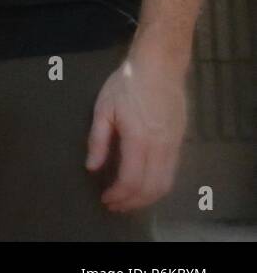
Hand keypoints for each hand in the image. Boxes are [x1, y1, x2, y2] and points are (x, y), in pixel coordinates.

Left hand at [86, 54, 187, 211]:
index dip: (118, 195)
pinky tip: (144, 185)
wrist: (159, 67)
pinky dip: (158, 186)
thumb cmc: (126, 84)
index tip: (105, 199)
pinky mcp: (180, 142)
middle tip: (115, 205)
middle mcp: (161, 147)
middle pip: (151, 188)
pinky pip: (172, 173)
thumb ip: (98, 140)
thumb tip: (92, 167)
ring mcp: (174, 145)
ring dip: (147, 198)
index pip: (131, 179)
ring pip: (166, 184)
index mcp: (139, 139)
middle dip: (132, 202)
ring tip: (128, 200)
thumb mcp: (103, 108)